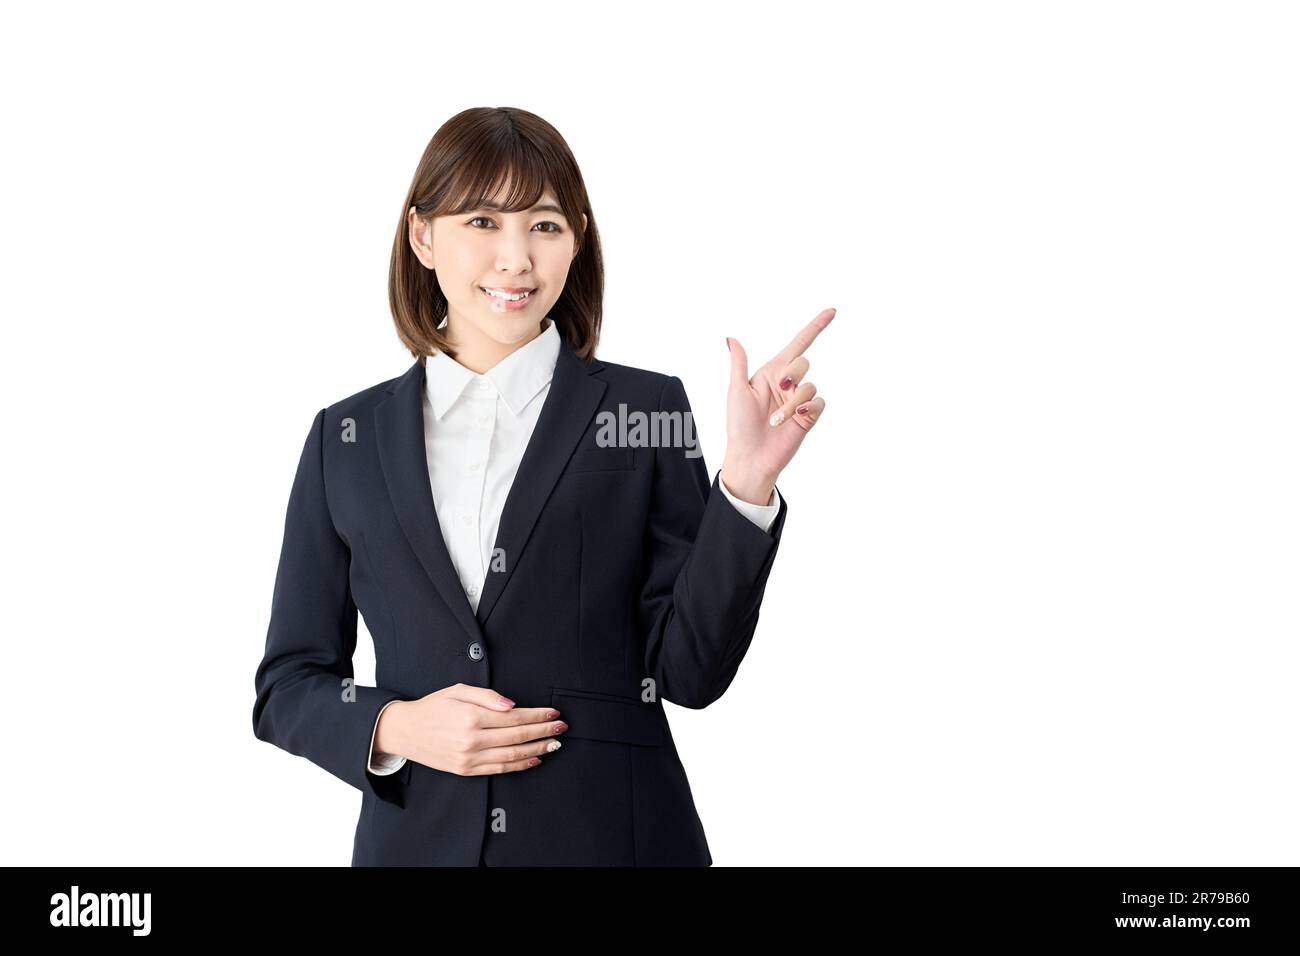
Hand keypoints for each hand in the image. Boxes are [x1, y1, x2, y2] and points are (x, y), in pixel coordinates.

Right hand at [377, 683, 567, 775]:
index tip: (554, 713)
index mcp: (472, 716)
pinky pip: (499, 769)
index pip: (515, 718)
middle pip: (518, 737)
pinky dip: (519, 766)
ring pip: (512, 756)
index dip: (538, 716)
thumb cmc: (433, 707)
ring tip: (554, 744)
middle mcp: (472, 739)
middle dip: (544, 731)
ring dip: (537, 750)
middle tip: (562, 728)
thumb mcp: (458, 690)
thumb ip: (488, 696)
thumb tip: (513, 705)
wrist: (405, 730)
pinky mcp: (466, 770)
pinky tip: (534, 760)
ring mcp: (469, 758)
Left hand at [720, 307, 833, 503]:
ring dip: (793, 402)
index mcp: (771, 373)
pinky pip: (819, 402)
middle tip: (780, 389)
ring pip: (810, 386)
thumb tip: (731, 338)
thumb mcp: (737, 391)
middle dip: (792, 374)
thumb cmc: (739, 426)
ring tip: (777, 419)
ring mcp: (798, 400)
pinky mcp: (808, 416)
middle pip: (803, 363)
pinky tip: (798, 416)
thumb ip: (739, 364)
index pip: (797, 344)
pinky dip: (809, 407)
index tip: (831, 312)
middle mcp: (787, 384)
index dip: (815, 327)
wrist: (751, 457)